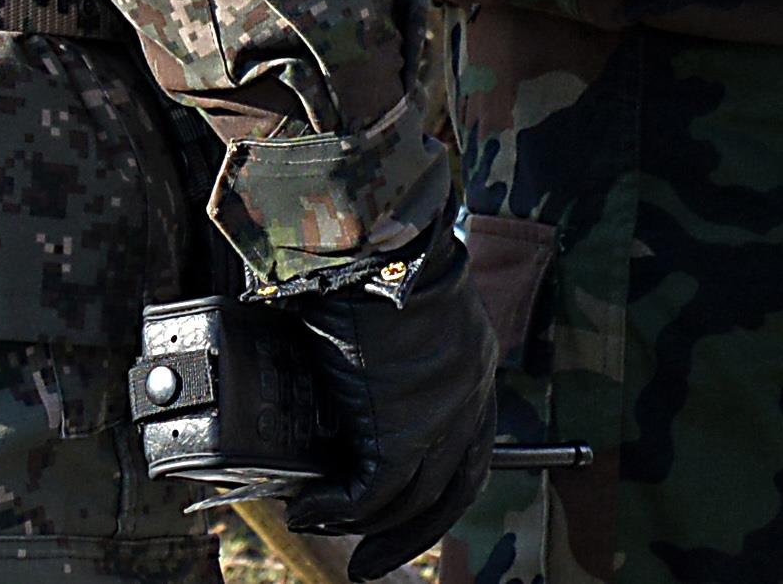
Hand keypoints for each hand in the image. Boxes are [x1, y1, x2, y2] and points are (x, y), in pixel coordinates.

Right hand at [282, 229, 499, 581]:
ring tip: (318, 522)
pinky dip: (337, 510)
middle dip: (411, 532)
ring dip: (363, 527)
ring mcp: (442, 414)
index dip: (441, 485)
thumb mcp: (390, 310)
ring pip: (410, 500)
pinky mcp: (403, 428)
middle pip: (453, 489)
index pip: (471, 445)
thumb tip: (334, 384)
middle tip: (369, 561)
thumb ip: (379, 354)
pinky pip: (372, 494)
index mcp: (473, 360)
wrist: (370, 232)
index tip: (409, 510)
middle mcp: (469, 392)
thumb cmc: (371, 248)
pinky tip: (309, 508)